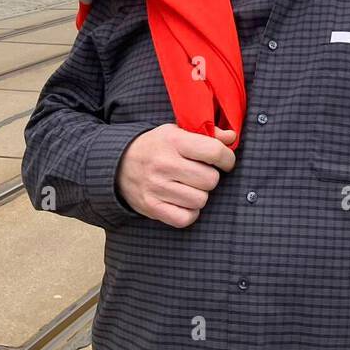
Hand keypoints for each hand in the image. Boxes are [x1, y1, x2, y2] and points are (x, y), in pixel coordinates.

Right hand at [116, 124, 236, 228]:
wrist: (117, 164)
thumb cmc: (155, 147)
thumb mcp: (176, 131)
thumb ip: (207, 133)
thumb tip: (232, 138)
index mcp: (173, 141)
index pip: (214, 152)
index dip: (226, 158)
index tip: (224, 161)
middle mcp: (164, 164)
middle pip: (210, 180)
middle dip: (211, 177)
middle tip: (201, 174)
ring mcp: (157, 187)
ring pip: (200, 200)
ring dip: (200, 195)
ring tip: (189, 186)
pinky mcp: (152, 207)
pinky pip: (186, 218)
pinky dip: (189, 213)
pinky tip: (183, 201)